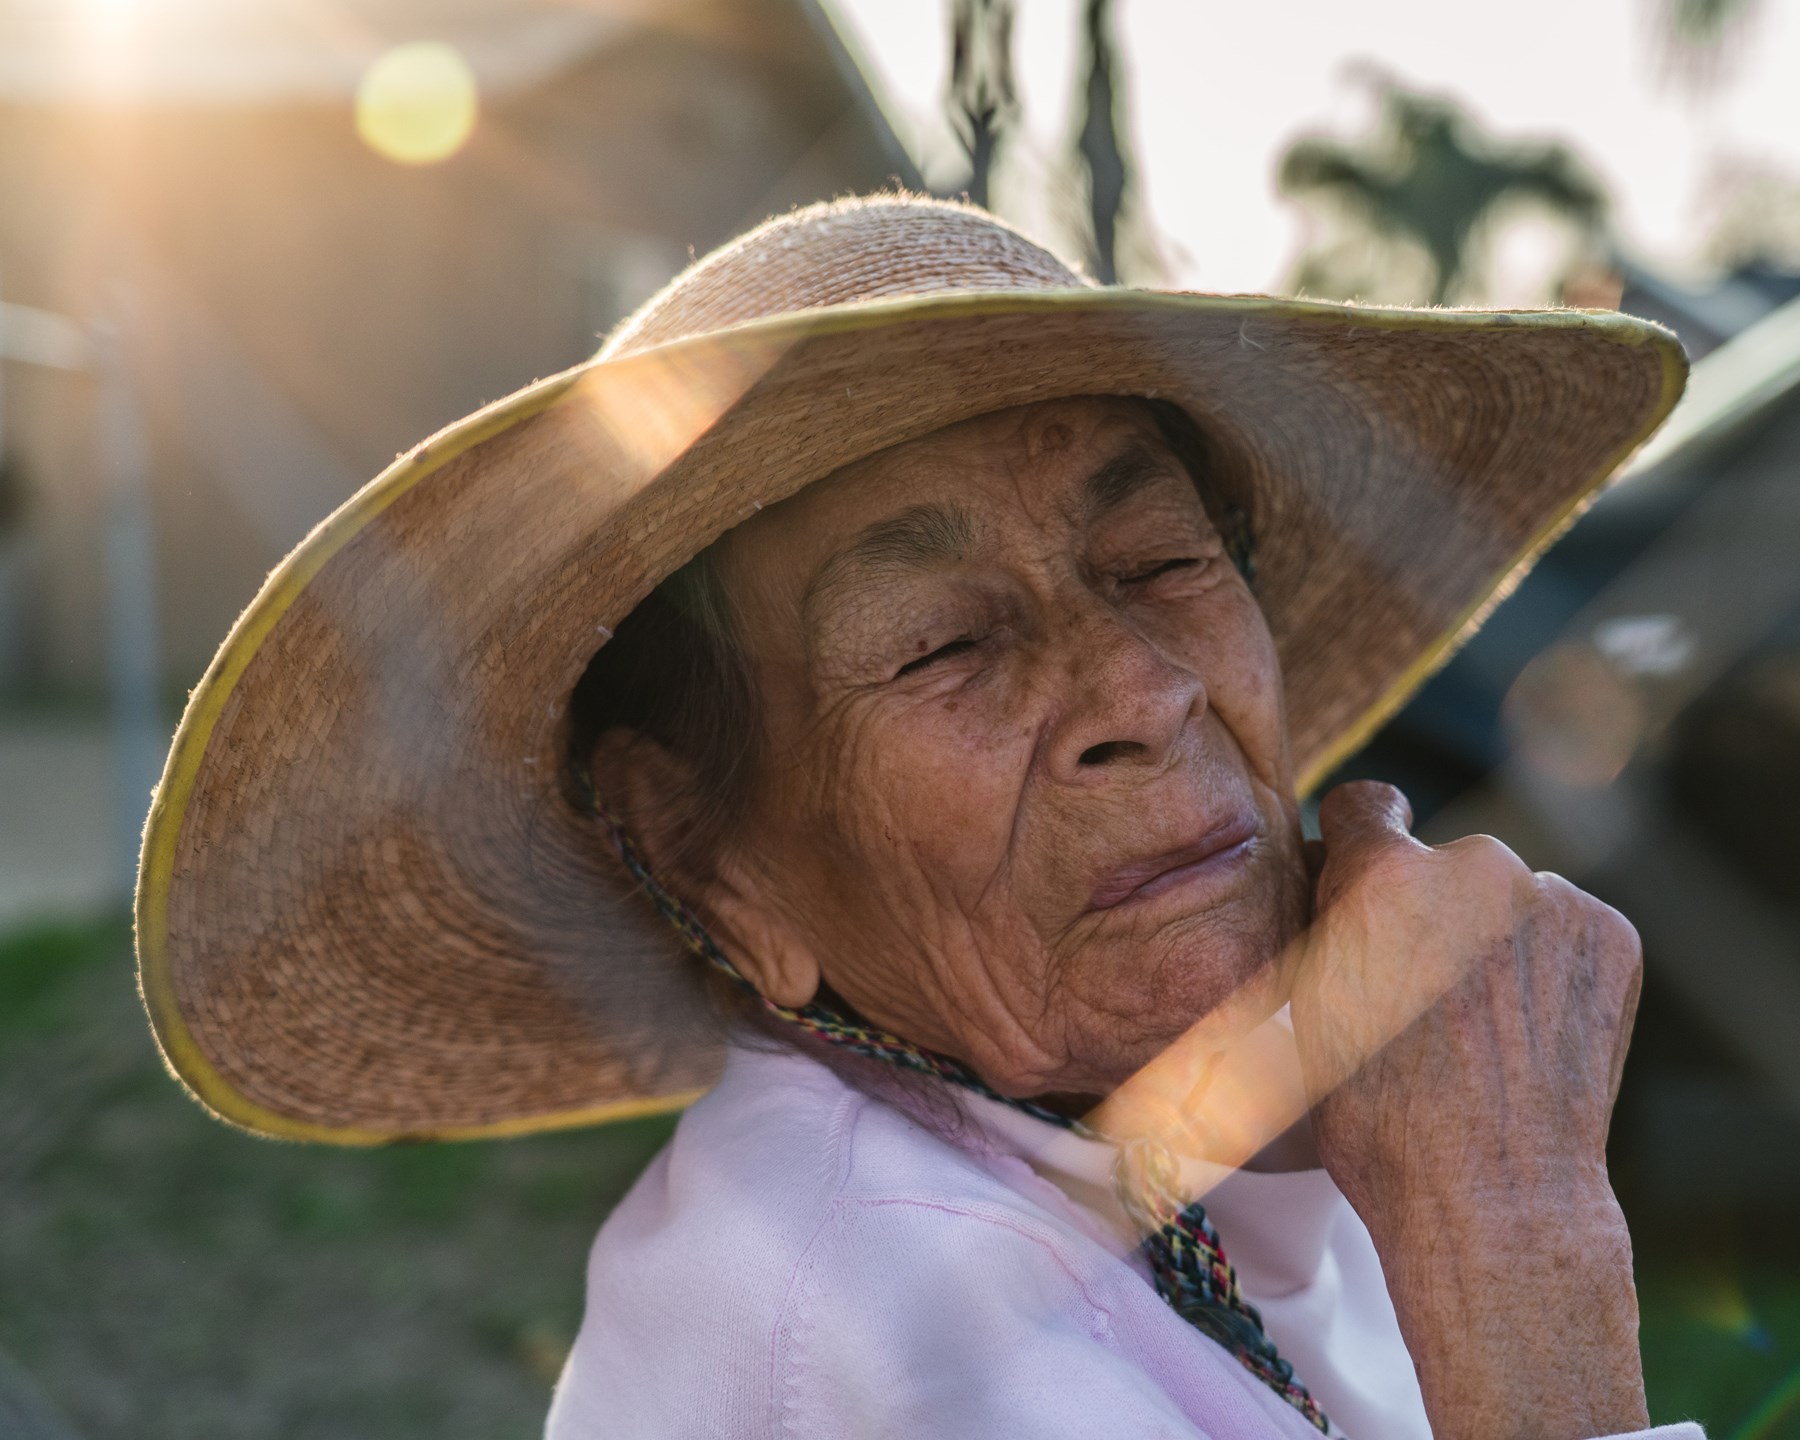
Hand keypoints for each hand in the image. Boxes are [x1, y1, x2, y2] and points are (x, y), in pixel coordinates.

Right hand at [1290, 780, 1648, 1439]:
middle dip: (1430, 907)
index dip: (1356, 841)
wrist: (1490, 1196)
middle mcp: (1473, 865)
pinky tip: (1530, 1029)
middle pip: (1441, 861)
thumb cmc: (1376, 1123)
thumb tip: (1318, 889)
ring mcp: (1551, 897)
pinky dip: (1551, 964)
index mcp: (1382, 876)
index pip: (1364, 804)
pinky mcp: (1610, 934)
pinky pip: (1567, 926)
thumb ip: (1321, 932)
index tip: (1365, 878)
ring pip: (1509, 896)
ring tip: (1483, 1023)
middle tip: (1424, 988)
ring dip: (1493, 934)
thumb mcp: (1304, 1015)